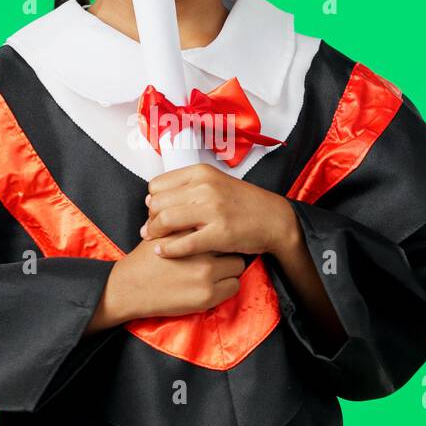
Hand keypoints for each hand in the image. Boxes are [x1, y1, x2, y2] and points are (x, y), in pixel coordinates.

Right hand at [84, 232, 245, 331]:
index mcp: (188, 232)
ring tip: (216, 271)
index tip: (217, 235)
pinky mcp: (207, 296)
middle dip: (226, 248)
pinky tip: (214, 285)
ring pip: (237, 264)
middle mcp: (199, 251)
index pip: (218, 224)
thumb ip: (181, 222)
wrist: (129, 289)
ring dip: (229, 268)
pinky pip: (234, 287)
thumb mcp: (162, 233)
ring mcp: (205, 274)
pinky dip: (227, 286)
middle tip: (218, 254)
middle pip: (232, 243)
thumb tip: (199, 211)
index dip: (219, 230)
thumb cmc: (144, 261)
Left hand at [139, 162, 292, 259]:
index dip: (152, 201)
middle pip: (157, 203)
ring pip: (166, 220)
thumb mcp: (215, 183)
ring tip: (155, 241)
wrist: (274, 219)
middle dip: (151, 219)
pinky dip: (168, 249)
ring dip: (155, 234)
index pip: (157, 185)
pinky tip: (163, 252)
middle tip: (152, 230)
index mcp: (201, 173)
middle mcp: (206, 187)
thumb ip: (186, 187)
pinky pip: (184, 243)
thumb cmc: (243, 203)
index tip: (156, 212)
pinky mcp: (220, 233)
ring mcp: (213, 210)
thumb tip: (152, 197)